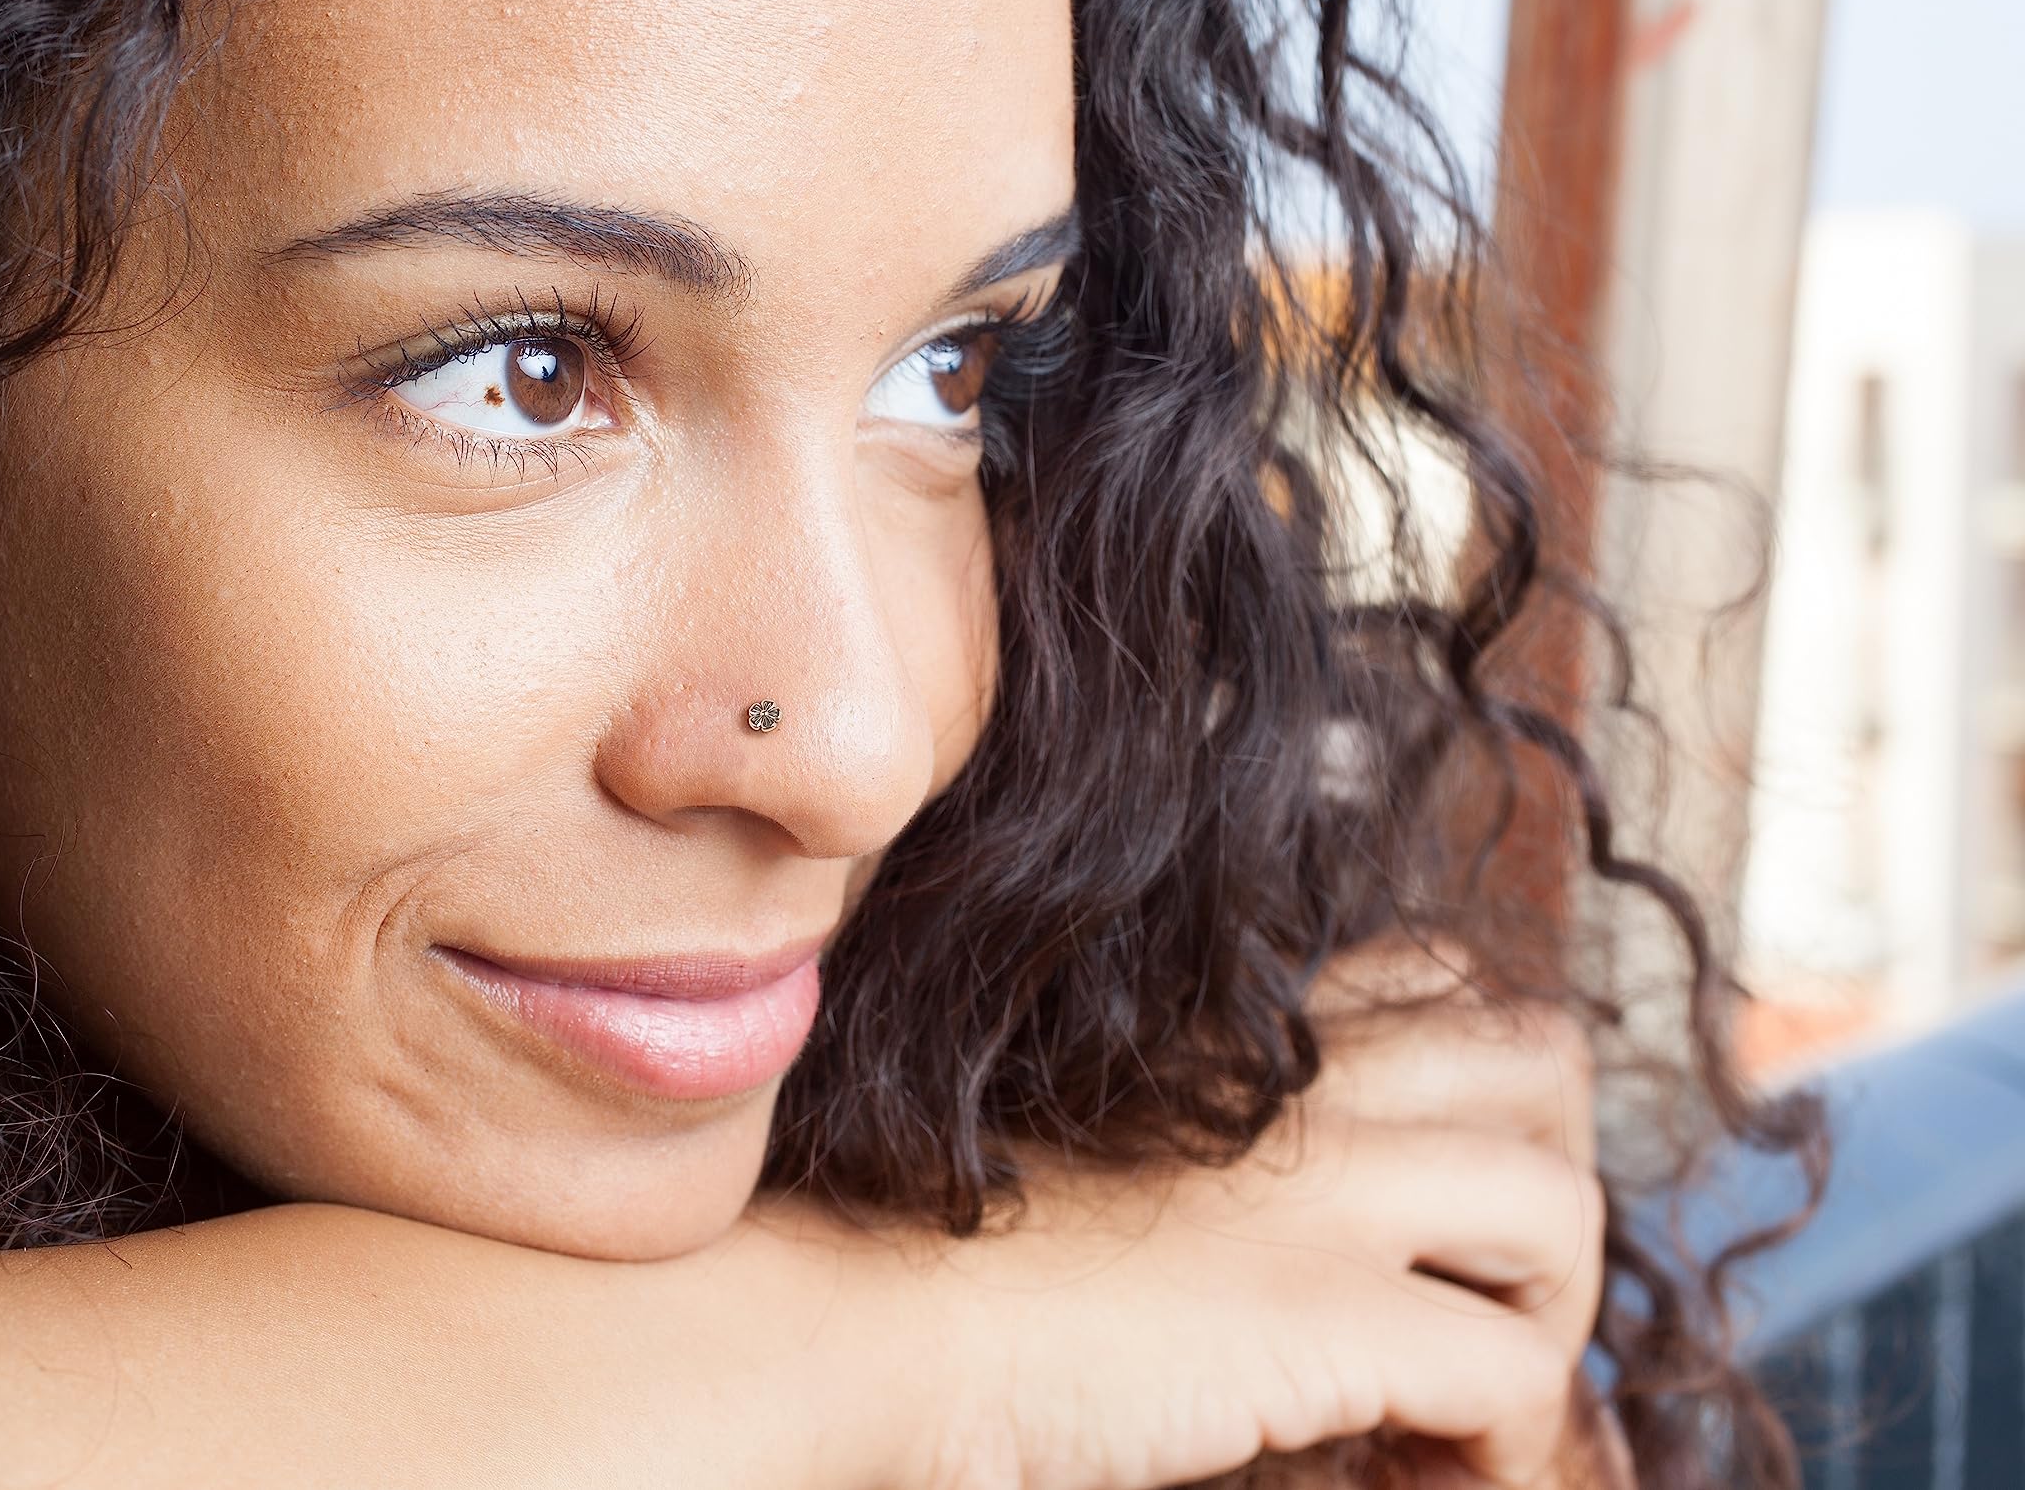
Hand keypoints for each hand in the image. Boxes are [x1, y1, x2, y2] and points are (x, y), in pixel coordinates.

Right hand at [894, 939, 1609, 1489]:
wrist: (859, 1320)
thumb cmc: (925, 1253)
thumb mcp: (1080, 1148)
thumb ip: (1189, 1152)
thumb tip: (1251, 1235)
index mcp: (1235, 1035)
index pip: (1435, 982)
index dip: (1479, 1089)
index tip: (1435, 1208)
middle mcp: (1298, 1085)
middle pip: (1540, 1056)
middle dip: (1550, 1172)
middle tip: (1485, 1285)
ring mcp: (1322, 1193)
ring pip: (1564, 1204)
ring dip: (1547, 1313)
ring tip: (1472, 1392)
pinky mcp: (1327, 1318)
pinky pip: (1518, 1374)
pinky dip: (1510, 1442)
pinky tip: (1432, 1474)